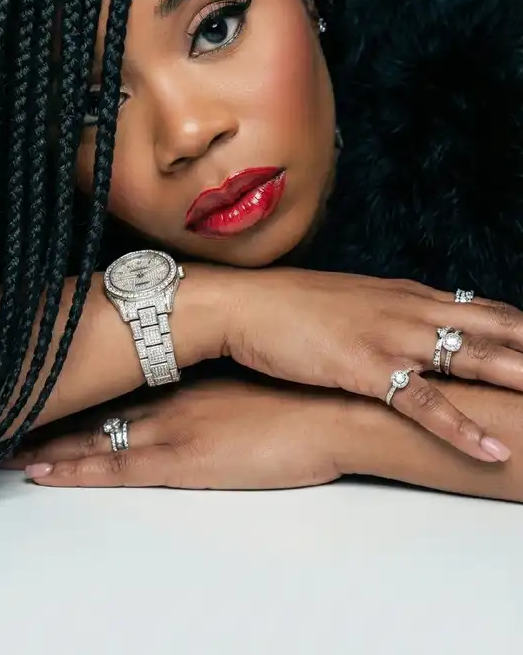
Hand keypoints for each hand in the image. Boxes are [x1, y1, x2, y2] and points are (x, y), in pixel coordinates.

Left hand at [3, 380, 347, 487]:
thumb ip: (227, 386)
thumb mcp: (262, 383)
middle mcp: (172, 397)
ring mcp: (172, 427)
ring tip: (9, 445)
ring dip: (50, 443)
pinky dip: (73, 470)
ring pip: (93, 435)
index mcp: (193, 379)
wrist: (336, 412)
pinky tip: (43, 472)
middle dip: (55, 412)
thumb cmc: (310, 397)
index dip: (85, 388)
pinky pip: (113, 466)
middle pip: (99, 405)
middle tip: (13, 410)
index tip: (55, 386)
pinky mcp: (179, 459)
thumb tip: (214, 391)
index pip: (123, 382)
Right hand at [225, 269, 521, 461]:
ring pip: (472, 358)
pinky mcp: (366, 368)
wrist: (246, 304)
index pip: (485, 308)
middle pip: (494, 328)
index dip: (522, 329)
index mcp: (408, 294)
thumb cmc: (292, 305)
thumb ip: (391, 312)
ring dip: (520, 379)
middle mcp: (410, 310)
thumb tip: (415, 327)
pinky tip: (491, 448)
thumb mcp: (353, 301)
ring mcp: (391, 338)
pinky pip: (424, 403)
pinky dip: (462, 428)